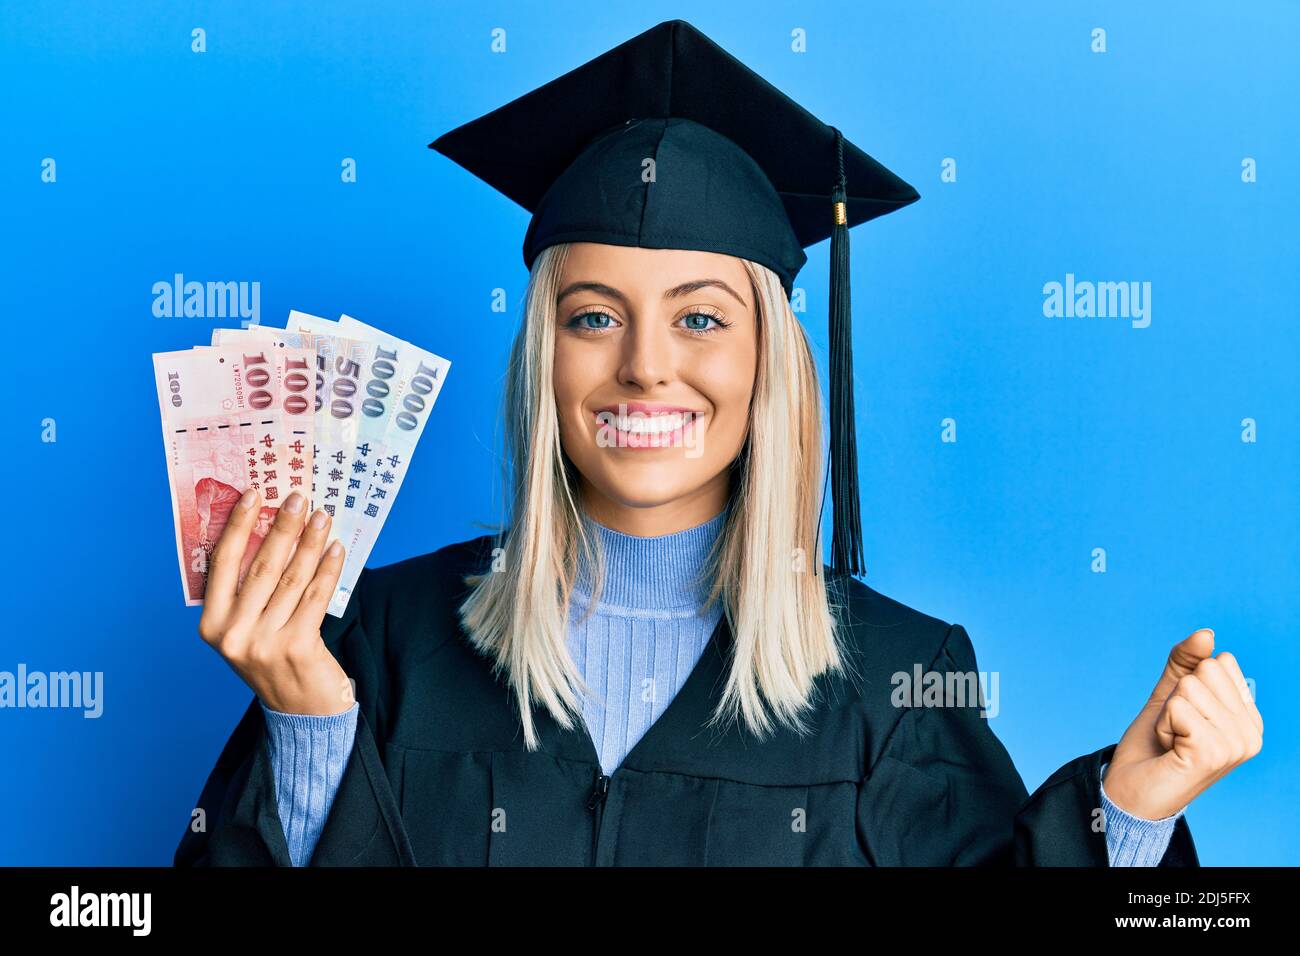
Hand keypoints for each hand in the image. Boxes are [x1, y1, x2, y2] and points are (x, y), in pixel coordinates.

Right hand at [197, 487, 355, 715]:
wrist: (302, 713)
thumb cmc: (275, 659)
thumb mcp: (250, 628)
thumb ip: (250, 591)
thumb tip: (271, 531)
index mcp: (212, 624)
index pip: (223, 564)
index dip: (239, 525)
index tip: (254, 494)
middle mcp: (232, 634)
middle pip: (260, 566)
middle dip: (282, 527)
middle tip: (299, 498)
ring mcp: (264, 643)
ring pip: (291, 578)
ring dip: (310, 543)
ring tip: (323, 517)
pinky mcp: (296, 647)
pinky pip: (315, 596)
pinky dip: (328, 569)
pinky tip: (336, 549)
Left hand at [1104, 628, 1262, 819]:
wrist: (1131, 791)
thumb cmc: (1153, 746)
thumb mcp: (1169, 694)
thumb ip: (1185, 662)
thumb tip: (1206, 633)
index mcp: (1248, 718)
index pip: (1219, 662)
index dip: (1187, 684)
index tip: (1184, 718)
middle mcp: (1250, 733)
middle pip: (1204, 671)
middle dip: (1176, 698)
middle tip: (1175, 732)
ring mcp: (1236, 745)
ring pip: (1189, 687)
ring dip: (1167, 714)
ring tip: (1172, 742)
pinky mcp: (1214, 753)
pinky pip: (1178, 707)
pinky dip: (1162, 724)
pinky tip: (1170, 751)